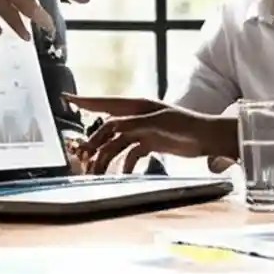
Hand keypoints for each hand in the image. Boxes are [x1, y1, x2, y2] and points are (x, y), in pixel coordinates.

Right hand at [65, 95, 237, 174]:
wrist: (208, 139)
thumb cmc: (186, 126)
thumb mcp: (158, 123)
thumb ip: (134, 124)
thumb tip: (111, 126)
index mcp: (136, 105)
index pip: (105, 102)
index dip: (85, 101)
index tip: (66, 98)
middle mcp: (136, 117)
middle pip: (107, 130)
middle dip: (94, 144)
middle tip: (83, 159)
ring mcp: (143, 130)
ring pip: (116, 144)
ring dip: (106, 158)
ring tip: (96, 173)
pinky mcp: (150, 143)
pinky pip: (130, 155)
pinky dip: (125, 165)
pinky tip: (122, 175)